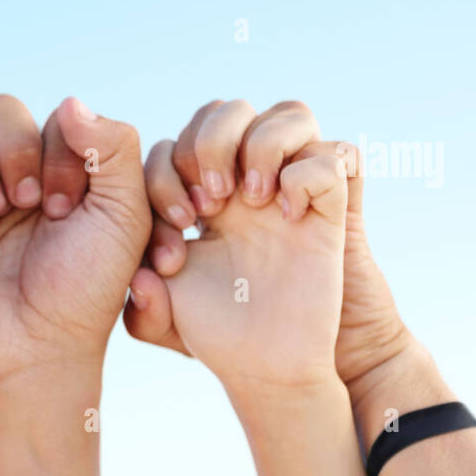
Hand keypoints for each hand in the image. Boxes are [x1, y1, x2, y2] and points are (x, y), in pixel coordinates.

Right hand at [0, 94, 149, 395]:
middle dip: (10, 148)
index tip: (65, 207)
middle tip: (26, 204)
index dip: (51, 148)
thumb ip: (115, 146)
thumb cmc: (84, 293)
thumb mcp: (123, 217)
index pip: (42, 115)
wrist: (33, 352)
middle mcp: (0, 175)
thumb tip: (68, 101)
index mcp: (48, 168)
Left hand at [124, 99, 350, 392]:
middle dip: (206, 144)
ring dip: (260, 145)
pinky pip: (336, 156)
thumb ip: (139, 302)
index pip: (176, 143)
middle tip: (206, 206)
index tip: (175, 224)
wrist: (272, 366)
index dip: (165, 173)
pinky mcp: (332, 211)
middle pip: (227, 110)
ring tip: (249, 199)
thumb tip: (142, 278)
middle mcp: (245, 184)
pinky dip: (308, 175)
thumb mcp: (162, 318)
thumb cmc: (217, 335)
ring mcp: (291, 191)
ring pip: (290, 112)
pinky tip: (288, 216)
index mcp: (199, 196)